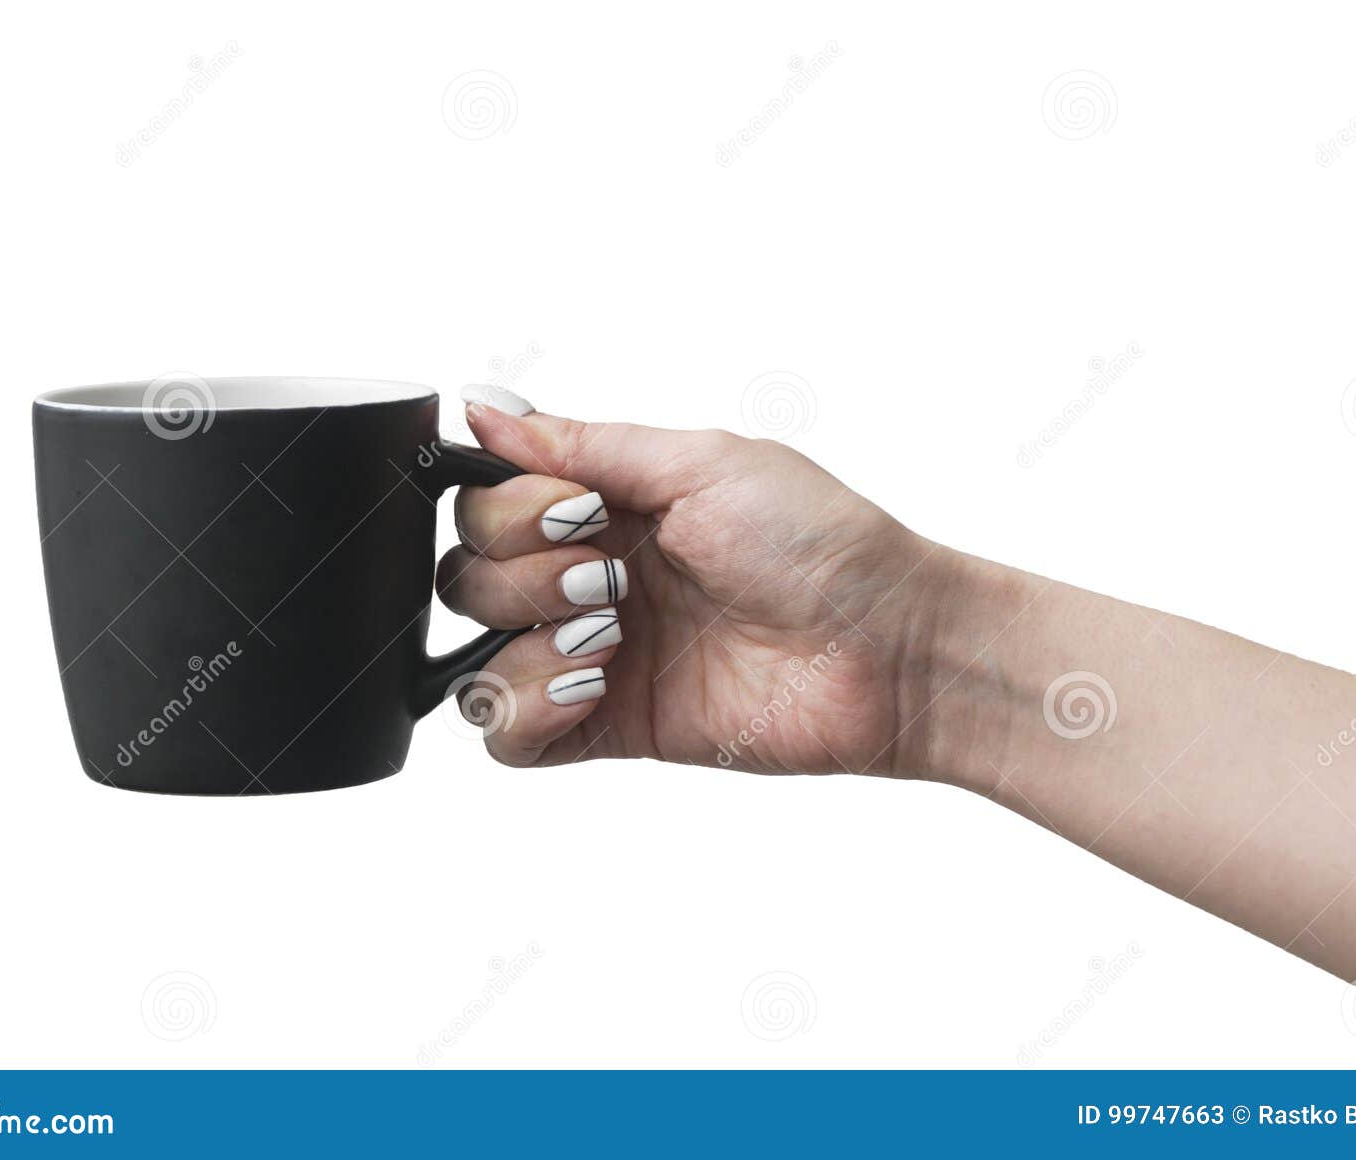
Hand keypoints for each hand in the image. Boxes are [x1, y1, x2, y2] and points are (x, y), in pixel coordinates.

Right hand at [440, 385, 944, 772]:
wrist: (887, 650)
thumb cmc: (820, 545)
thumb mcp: (701, 465)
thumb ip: (584, 444)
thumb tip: (484, 409)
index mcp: (605, 507)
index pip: (487, 505)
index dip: (510, 510)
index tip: (580, 512)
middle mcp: (588, 579)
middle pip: (468, 578)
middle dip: (523, 574)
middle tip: (609, 578)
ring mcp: (592, 657)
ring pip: (476, 658)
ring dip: (526, 640)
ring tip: (611, 636)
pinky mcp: (607, 728)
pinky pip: (510, 737)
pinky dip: (526, 711)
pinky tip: (593, 684)